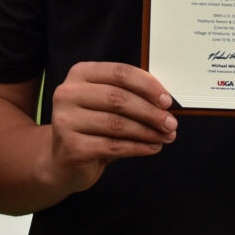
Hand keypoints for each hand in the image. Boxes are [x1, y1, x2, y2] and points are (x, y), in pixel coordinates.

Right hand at [41, 62, 177, 195]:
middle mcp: (68, 93)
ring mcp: (66, 120)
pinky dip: (138, 147)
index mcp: (80, 74)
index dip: (147, 85)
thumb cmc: (92, 128)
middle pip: (119, 98)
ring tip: (165, 137)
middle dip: (150, 112)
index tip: (167, 100)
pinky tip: (152, 148)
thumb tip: (165, 102)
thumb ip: (130, 97)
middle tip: (170, 123)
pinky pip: (113, 146)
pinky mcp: (71, 147)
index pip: (119, 72)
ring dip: (147, 132)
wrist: (63, 161)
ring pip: (117, 124)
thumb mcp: (107, 105)